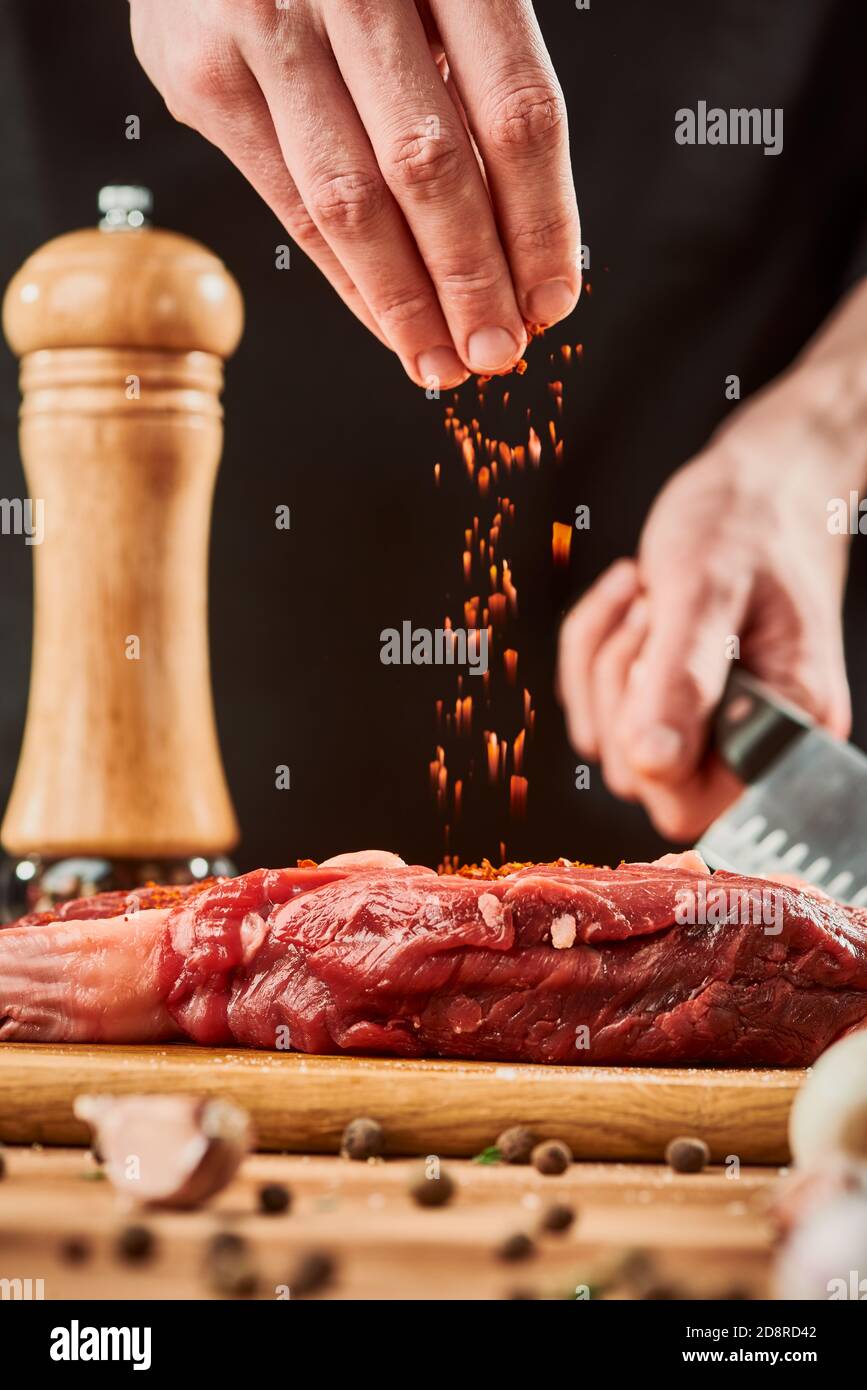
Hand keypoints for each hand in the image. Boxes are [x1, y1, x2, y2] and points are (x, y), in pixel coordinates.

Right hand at [130, 0, 580, 386]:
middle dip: (473, 279)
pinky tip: (385, 322)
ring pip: (353, 199)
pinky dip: (347, 278)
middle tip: (497, 350)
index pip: (517, 110)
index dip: (541, 223)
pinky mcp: (204, 73)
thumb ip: (467, 81)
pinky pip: (290, 204)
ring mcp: (268, 23)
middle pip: (433, 164)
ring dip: (407, 300)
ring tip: (443, 361)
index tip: (551, 300)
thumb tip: (517, 241)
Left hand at [558, 369, 854, 841]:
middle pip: (638, 775)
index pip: (698, 804)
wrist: (758, 484)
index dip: (654, 748)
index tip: (662, 657)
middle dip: (624, 683)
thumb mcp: (707, 590)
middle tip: (657, 609)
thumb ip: (682, 679)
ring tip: (653, 595)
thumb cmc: (748, 525)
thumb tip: (652, 762)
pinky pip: (591, 706)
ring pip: (607, 741)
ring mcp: (702, 728)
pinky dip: (593, 645)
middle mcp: (748, 743)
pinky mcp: (662, 705)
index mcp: (788, 729)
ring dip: (607, 657)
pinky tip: (635, 597)